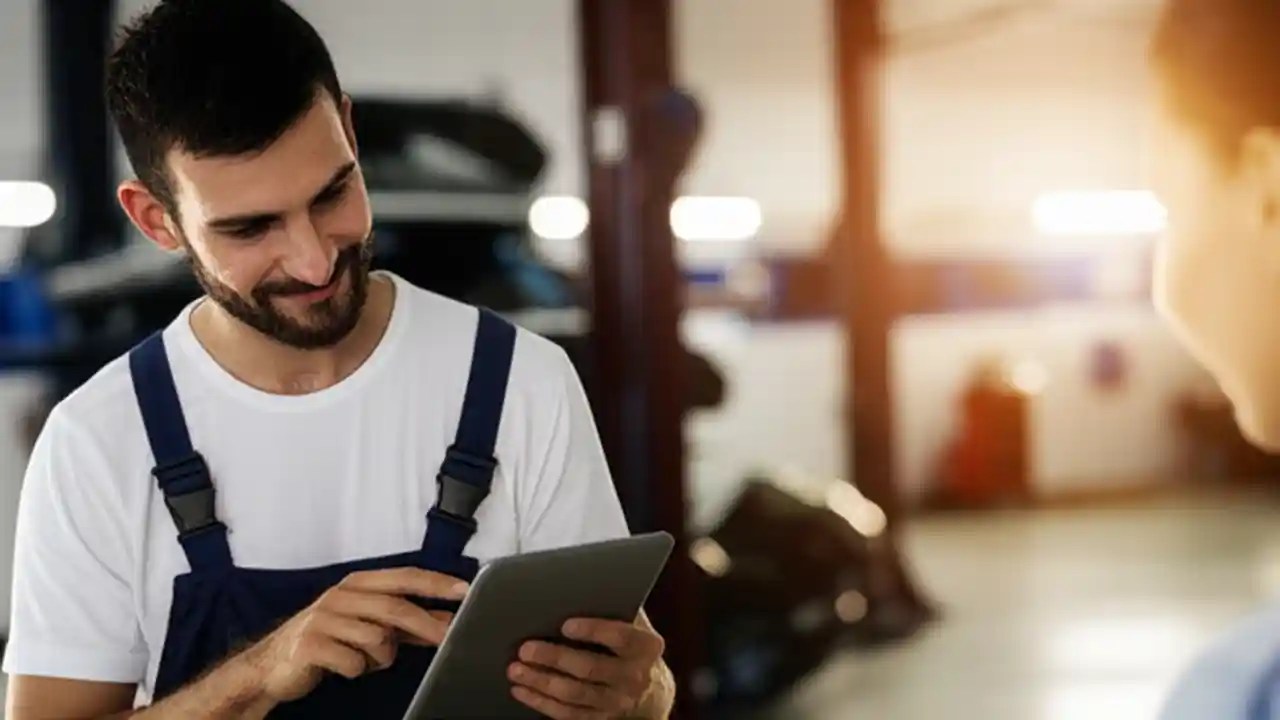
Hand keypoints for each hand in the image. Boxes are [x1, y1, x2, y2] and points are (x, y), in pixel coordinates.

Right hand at [243, 567, 467, 703]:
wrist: (273, 664)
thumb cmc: (329, 638)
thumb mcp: (370, 625)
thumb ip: (407, 622)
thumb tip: (446, 619)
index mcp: (358, 584)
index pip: (405, 577)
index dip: (436, 582)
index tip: (465, 591)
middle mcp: (341, 595)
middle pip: (395, 608)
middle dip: (426, 626)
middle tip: (448, 639)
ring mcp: (323, 618)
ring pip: (376, 638)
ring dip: (381, 657)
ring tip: (367, 659)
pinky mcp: (310, 644)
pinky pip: (352, 662)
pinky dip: (356, 669)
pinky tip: (346, 667)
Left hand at [508, 618, 666, 718]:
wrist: (651, 688)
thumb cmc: (630, 643)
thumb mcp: (632, 622)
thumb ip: (612, 606)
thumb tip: (576, 582)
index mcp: (645, 646)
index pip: (620, 637)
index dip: (593, 631)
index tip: (565, 625)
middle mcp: (634, 677)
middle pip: (591, 668)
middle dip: (555, 658)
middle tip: (526, 649)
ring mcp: (617, 702)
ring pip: (574, 694)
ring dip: (542, 682)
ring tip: (516, 670)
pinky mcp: (601, 719)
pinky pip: (568, 714)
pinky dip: (541, 703)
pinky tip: (522, 690)